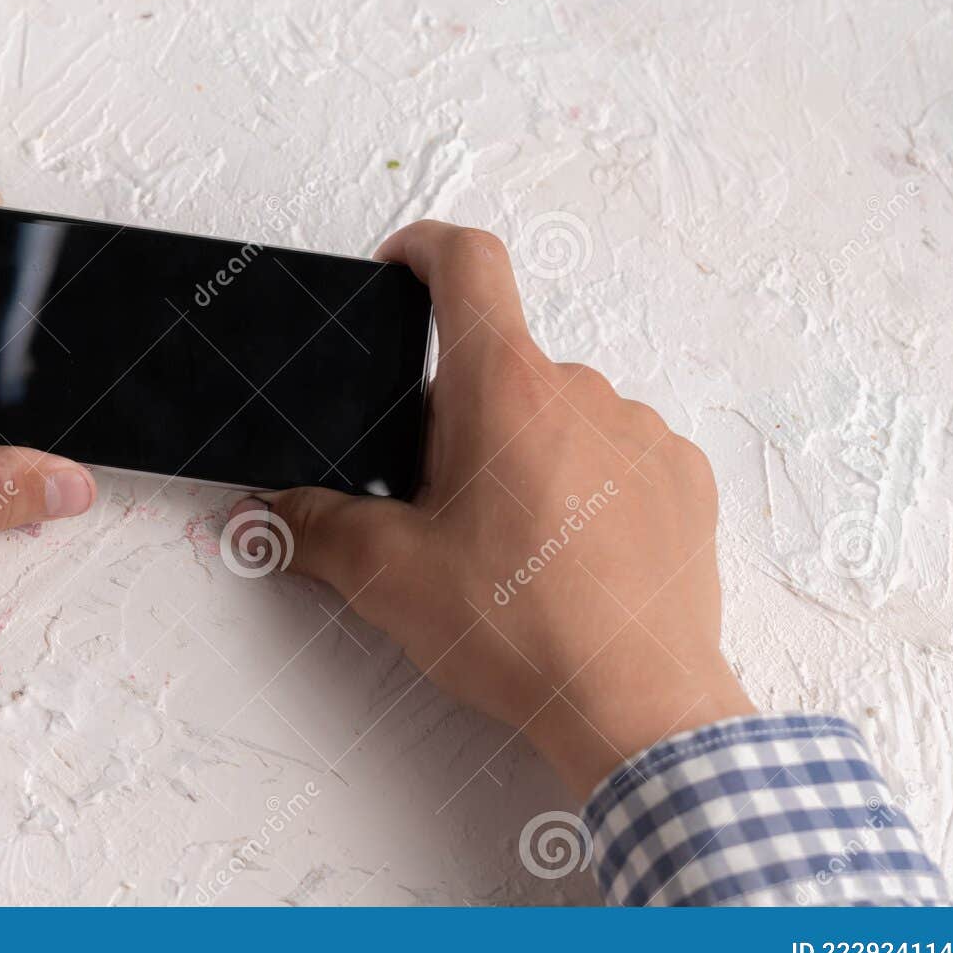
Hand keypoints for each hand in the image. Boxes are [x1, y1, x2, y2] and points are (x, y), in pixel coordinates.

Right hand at [231, 221, 753, 799]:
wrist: (635, 705)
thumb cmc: (521, 630)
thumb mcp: (390, 577)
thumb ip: (315, 527)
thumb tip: (270, 510)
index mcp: (504, 388)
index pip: (468, 263)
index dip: (425, 247)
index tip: (402, 266)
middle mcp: (582, 390)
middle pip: (503, 366)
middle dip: (464, 417)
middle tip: (444, 502)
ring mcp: (642, 432)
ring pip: (563, 415)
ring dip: (530, 454)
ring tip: (517, 546)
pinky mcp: (682, 477)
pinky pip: (620, 454)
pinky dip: (589, 485)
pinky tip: (575, 556)